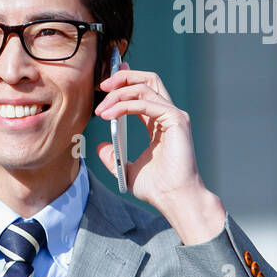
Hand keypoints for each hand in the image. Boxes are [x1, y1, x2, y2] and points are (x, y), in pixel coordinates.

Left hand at [94, 61, 225, 242]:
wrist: (173, 199)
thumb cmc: (157, 188)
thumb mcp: (126, 169)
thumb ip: (112, 157)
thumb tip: (101, 146)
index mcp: (158, 123)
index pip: (143, 92)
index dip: (124, 82)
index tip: (104, 84)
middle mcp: (167, 115)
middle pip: (148, 80)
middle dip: (123, 77)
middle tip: (102, 86)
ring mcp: (173, 116)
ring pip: (144, 88)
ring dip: (118, 94)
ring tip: (101, 109)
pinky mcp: (175, 120)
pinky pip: (146, 103)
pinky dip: (125, 105)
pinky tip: (109, 115)